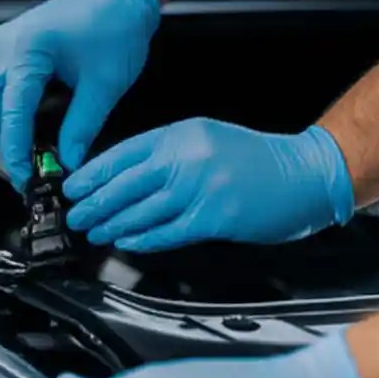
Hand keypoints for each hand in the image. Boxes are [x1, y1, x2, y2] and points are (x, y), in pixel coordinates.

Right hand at [0, 0, 160, 188]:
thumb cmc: (114, 26)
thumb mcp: (105, 85)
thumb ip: (81, 127)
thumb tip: (68, 164)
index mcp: (27, 49)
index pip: (10, 111)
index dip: (16, 149)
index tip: (26, 177)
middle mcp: (2, 48)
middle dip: (2, 148)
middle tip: (27, 175)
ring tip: (25, 160)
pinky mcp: (1, 54)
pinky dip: (3, 119)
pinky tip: (25, 137)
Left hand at [64, 119, 354, 251]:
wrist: (305, 173)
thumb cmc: (256, 159)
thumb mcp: (206, 139)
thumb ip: (167, 154)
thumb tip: (123, 177)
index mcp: (180, 135)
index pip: (123, 154)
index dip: (92, 173)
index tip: (73, 186)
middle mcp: (187, 158)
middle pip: (124, 184)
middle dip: (93, 203)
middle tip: (74, 215)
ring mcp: (200, 188)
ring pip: (141, 211)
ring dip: (112, 224)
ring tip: (93, 232)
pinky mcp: (214, 217)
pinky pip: (167, 232)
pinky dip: (142, 239)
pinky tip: (125, 242)